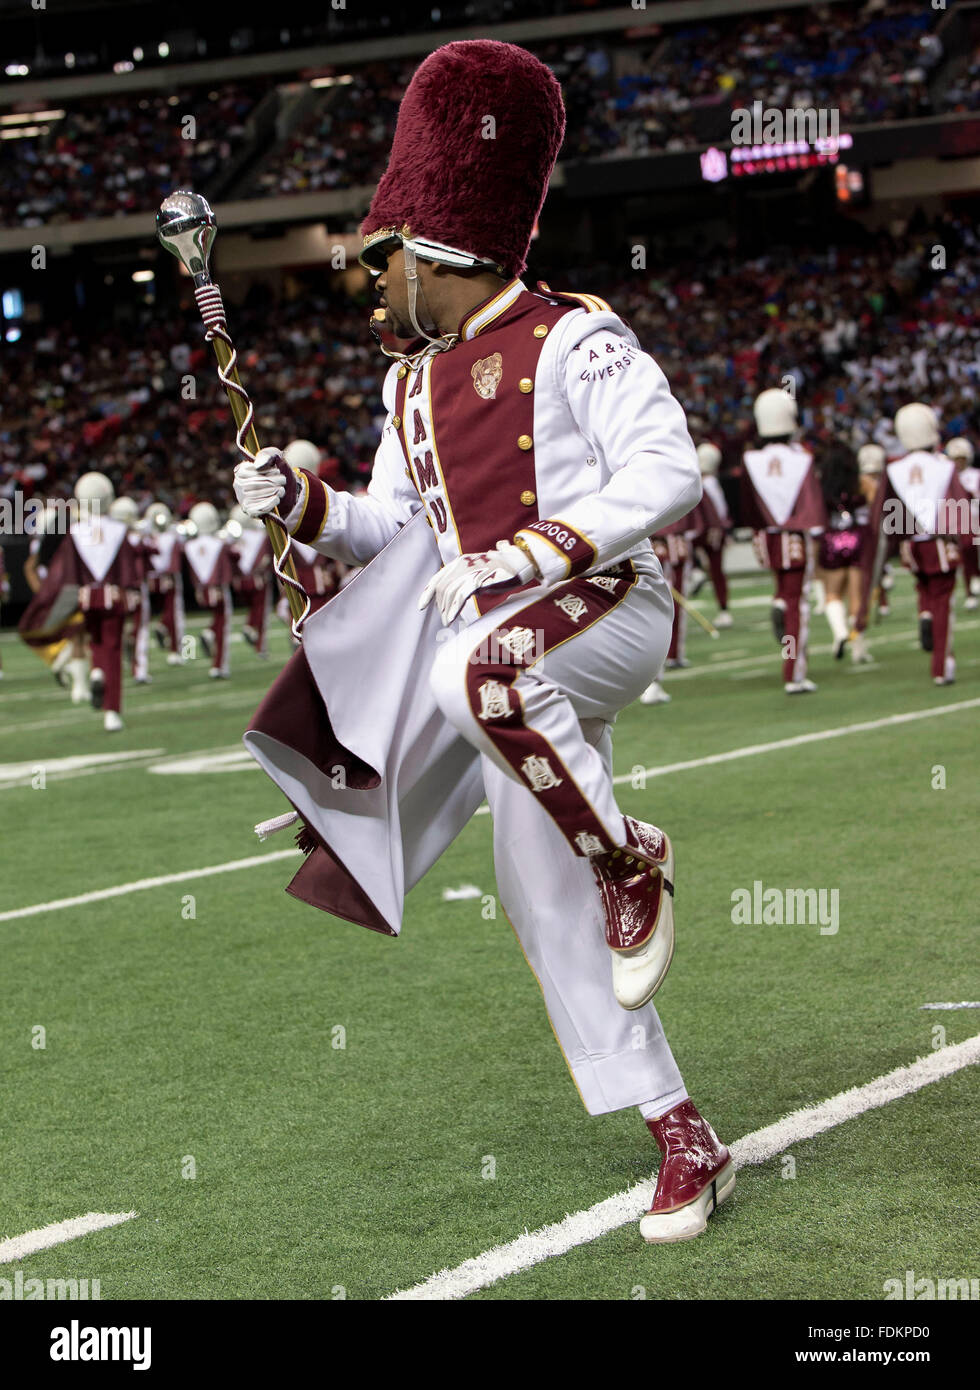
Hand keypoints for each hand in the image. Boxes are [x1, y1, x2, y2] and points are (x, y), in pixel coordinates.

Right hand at [233, 448, 297, 518]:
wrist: (287, 493)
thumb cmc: (278, 473)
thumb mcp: (276, 458)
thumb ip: (268, 455)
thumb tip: (258, 466)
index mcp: (241, 470)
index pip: (253, 471)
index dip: (268, 471)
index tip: (277, 470)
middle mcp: (238, 485)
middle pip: (256, 483)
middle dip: (273, 481)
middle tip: (283, 480)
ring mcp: (242, 499)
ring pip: (257, 495)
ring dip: (274, 492)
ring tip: (281, 489)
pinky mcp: (249, 511)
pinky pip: (258, 508)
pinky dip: (270, 503)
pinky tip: (277, 499)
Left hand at [418, 540, 535, 625]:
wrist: (519, 562)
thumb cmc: (499, 571)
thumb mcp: (478, 575)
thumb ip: (465, 582)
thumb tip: (454, 598)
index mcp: (459, 562)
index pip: (438, 578)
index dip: (428, 593)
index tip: (421, 607)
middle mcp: (462, 564)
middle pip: (442, 588)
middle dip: (440, 605)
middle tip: (444, 619)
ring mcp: (470, 570)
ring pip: (449, 593)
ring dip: (446, 609)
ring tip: (447, 621)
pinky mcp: (479, 578)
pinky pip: (461, 595)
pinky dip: (454, 608)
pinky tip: (452, 618)